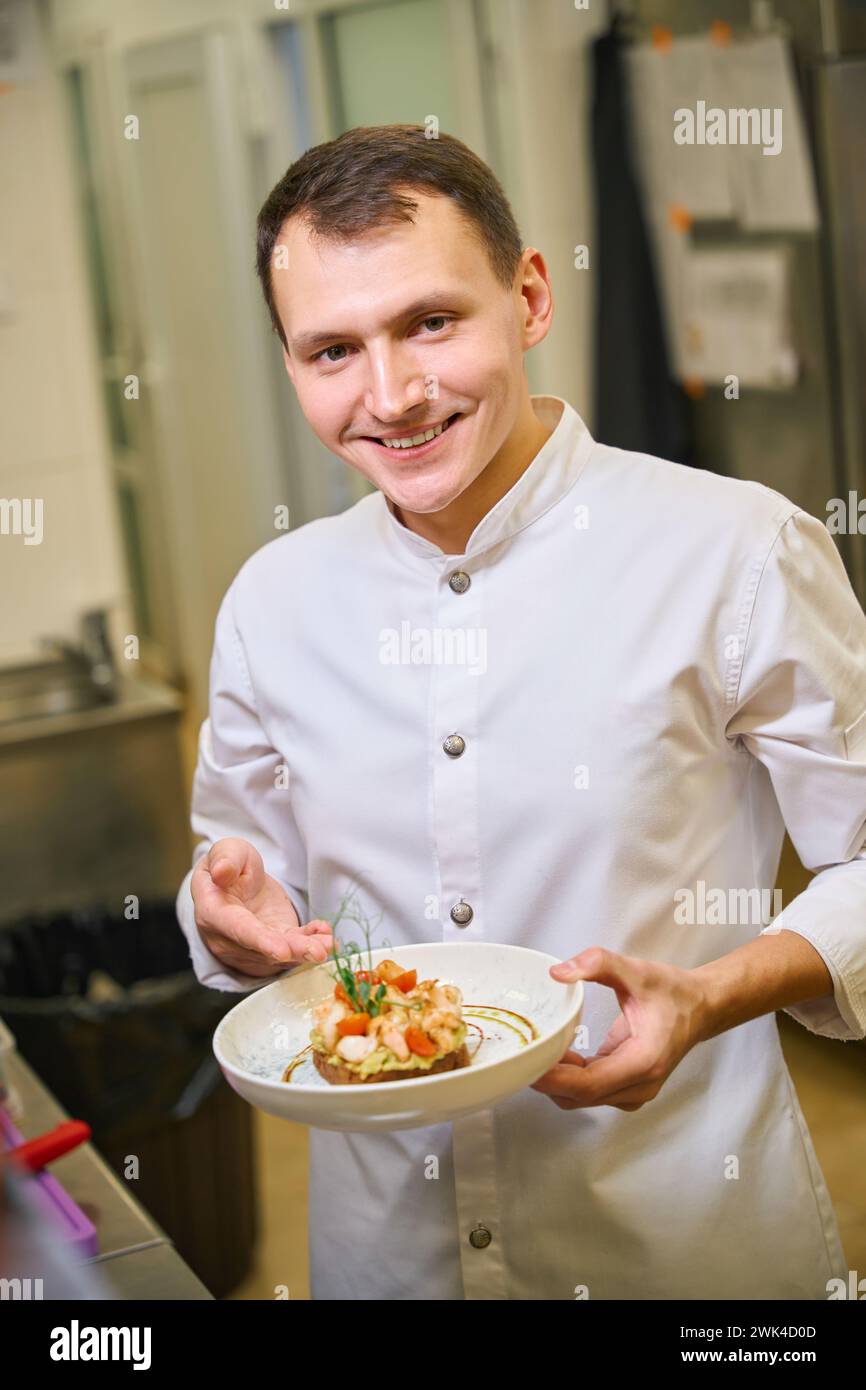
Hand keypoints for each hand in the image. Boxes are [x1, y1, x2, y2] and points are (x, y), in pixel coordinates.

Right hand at [190, 837, 332, 977]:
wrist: (235, 880)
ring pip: (280, 952)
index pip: (237, 928)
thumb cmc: (230, 864)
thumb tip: (221, 872)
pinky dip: (311, 942)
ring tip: (327, 945)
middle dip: (292, 951)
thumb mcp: (227, 851)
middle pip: (263, 948)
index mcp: (214, 912)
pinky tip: (327, 938)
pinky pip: (292, 946)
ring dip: (306, 950)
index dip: (259, 940)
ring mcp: (252, 945)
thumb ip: (225, 858)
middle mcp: (229, 937)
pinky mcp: (274, 942)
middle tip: (317, 952)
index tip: (281, 950)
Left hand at [530, 946, 707, 1110]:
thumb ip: (598, 964)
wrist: (701, 1007)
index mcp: (643, 1062)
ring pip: (581, 1098)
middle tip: (521, 1051)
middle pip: (579, 1096)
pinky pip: (590, 1091)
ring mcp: (634, 1092)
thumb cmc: (673, 993)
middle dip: (546, 1078)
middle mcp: (639, 1086)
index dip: (551, 1078)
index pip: (586, 1084)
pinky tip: (561, 1052)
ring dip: (557, 1078)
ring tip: (539, 1048)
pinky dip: (570, 1076)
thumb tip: (559, 973)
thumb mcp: (636, 970)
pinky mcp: (628, 1089)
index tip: (526, 1062)